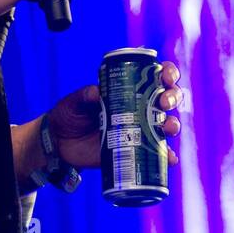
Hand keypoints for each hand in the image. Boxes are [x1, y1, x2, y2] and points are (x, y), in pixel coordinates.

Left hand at [48, 62, 183, 169]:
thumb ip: (83, 96)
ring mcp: (139, 130)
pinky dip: (166, 156)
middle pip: (167, 99)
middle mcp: (138, 108)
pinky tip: (170, 158)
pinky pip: (156, 153)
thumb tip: (96, 93)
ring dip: (173, 125)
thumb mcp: (73, 102)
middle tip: (163, 103)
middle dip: (172, 97)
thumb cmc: (69, 115)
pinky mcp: (135, 150)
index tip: (166, 76)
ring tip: (167, 128)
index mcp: (127, 90)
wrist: (59, 143)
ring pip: (166, 125)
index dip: (167, 74)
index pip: (154, 77)